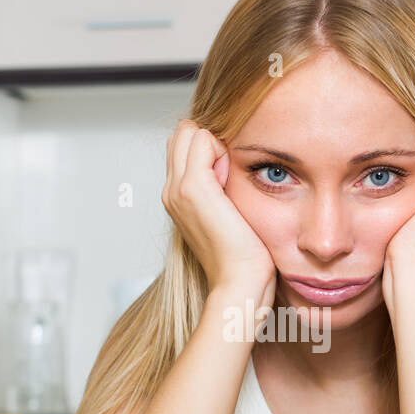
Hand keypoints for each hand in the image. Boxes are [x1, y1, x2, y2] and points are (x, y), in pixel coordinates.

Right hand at [161, 120, 274, 302]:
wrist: (240, 282)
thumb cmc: (243, 255)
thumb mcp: (228, 214)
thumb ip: (221, 187)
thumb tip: (228, 163)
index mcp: (176, 197)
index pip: (183, 144)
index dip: (208, 149)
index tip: (228, 177)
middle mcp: (171, 191)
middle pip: (183, 133)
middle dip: (209, 142)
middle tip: (229, 175)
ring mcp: (178, 189)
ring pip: (191, 131)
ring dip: (216, 145)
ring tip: (230, 181)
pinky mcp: (193, 188)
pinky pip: (203, 138)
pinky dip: (223, 150)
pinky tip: (233, 181)